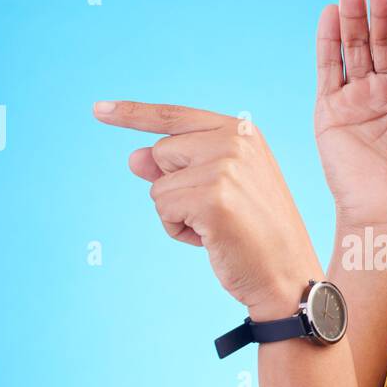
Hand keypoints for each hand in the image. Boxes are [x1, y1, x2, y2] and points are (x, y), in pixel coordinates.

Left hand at [94, 100, 322, 319]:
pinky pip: (162, 208)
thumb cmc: (255, 235)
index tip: (98, 110)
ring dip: (176, 213)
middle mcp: (235, 140)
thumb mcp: (220, 190)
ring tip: (216, 228)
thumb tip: (133, 157)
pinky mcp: (212, 196)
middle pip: (161, 152)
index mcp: (242, 131)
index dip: (133, 114)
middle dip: (174, 185)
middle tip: (216, 212)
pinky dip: (177, 230)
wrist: (287, 275)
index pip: (176, 116)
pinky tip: (210, 238)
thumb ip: (180, 168)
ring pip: (159, 184)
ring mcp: (225, 166)